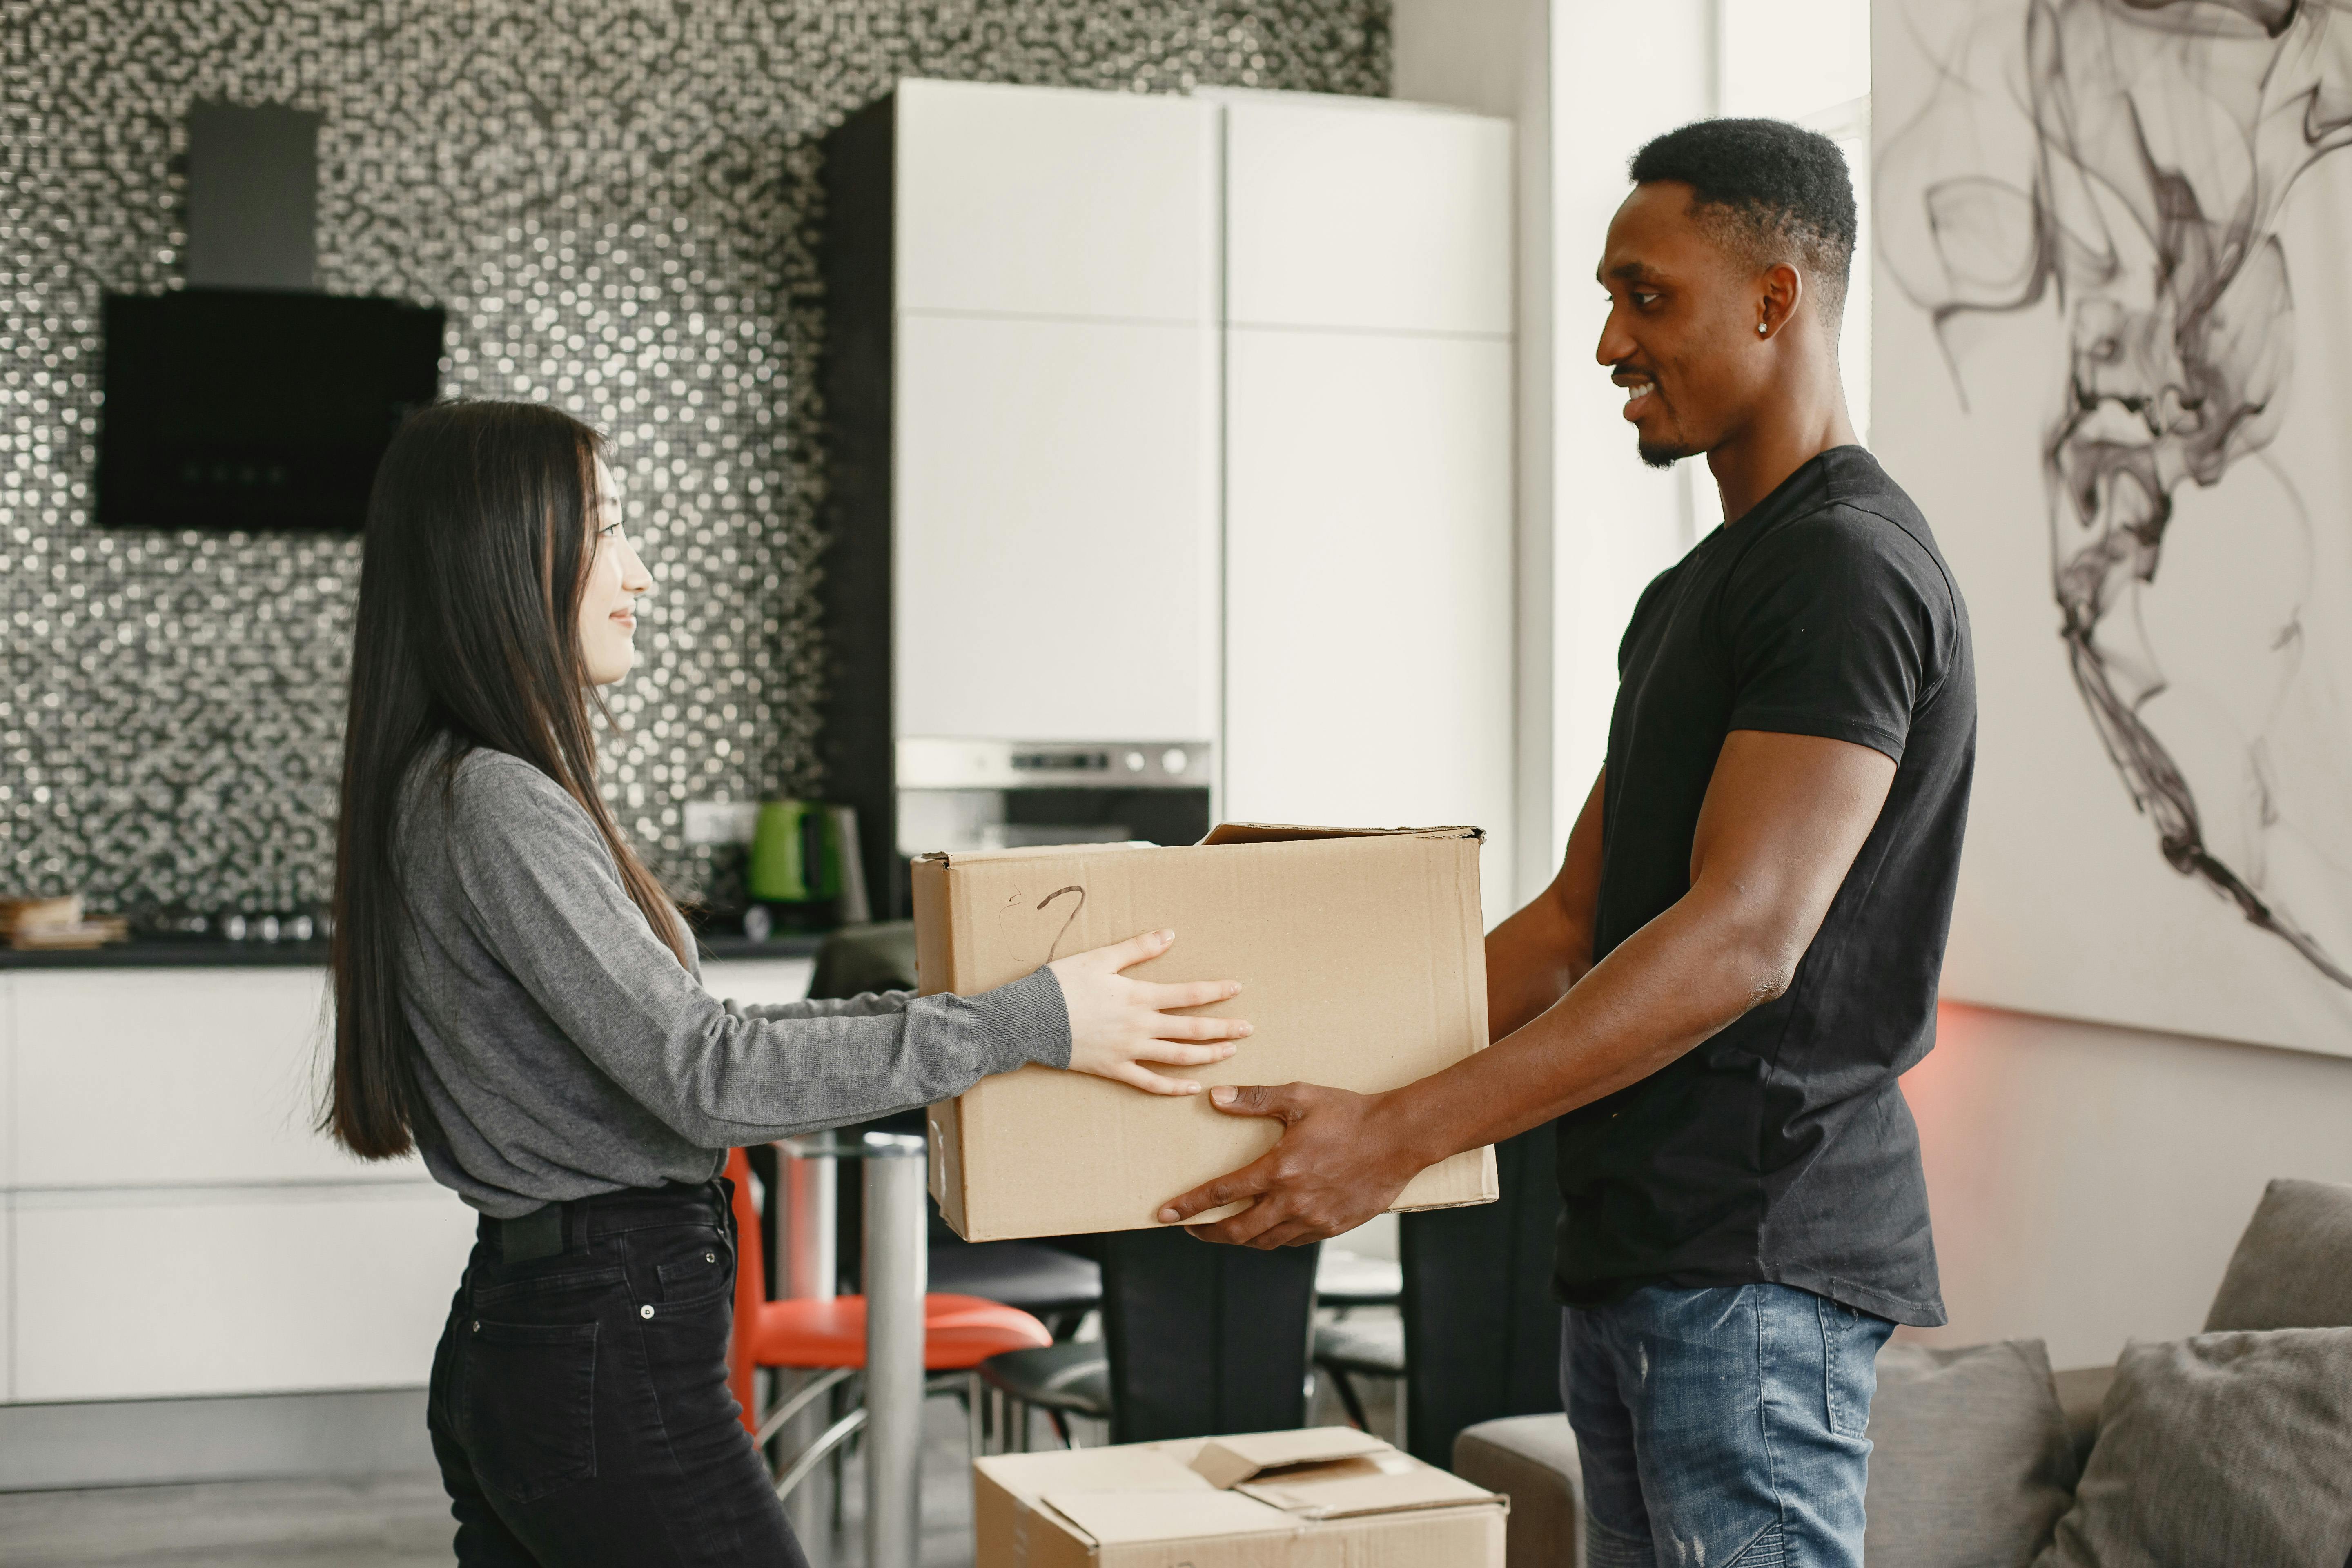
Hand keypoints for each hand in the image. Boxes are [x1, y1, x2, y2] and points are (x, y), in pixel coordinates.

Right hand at [1048, 929, 1250, 1095]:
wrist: (1027, 1019)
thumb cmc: (1061, 984)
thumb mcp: (1100, 958)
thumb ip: (1138, 948)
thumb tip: (1170, 934)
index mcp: (1138, 996)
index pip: (1188, 994)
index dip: (1216, 991)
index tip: (1237, 988)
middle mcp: (1140, 1026)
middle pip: (1192, 1029)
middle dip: (1224, 1028)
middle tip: (1249, 1029)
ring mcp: (1128, 1051)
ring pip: (1178, 1057)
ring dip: (1207, 1055)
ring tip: (1229, 1052)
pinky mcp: (1113, 1069)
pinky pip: (1149, 1083)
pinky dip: (1172, 1087)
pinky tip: (1192, 1087)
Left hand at [1155, 1083, 1425, 1247]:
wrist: (1399, 1137)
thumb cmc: (1348, 1113)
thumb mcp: (1299, 1097)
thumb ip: (1254, 1099)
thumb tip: (1214, 1097)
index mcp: (1278, 1169)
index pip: (1221, 1193)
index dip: (1188, 1206)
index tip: (1164, 1214)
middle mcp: (1292, 1201)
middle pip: (1237, 1231)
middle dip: (1207, 1233)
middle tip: (1191, 1228)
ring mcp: (1313, 1218)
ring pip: (1264, 1242)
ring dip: (1238, 1239)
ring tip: (1224, 1230)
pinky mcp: (1332, 1227)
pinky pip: (1292, 1242)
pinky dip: (1272, 1239)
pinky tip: (1266, 1228)